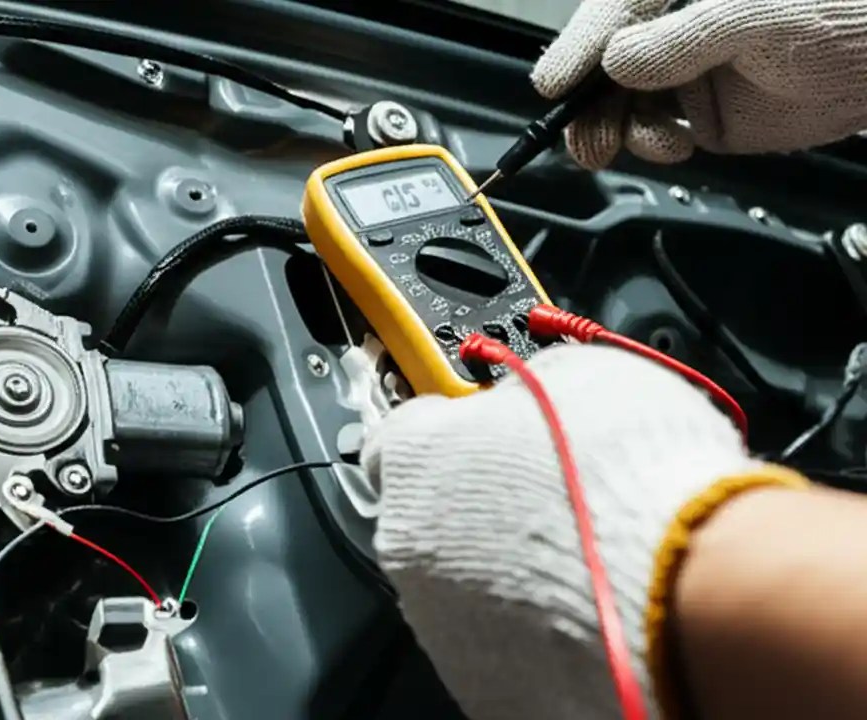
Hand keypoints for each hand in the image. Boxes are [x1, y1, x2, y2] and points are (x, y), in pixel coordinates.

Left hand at [362, 344, 805, 718]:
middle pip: (427, 515)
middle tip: (548, 501)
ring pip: (460, 584)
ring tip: (581, 562)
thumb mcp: (580, 375)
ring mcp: (441, 620)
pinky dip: (528, 630)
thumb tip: (528, 393)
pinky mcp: (481, 683)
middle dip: (476, 505)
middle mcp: (411, 544)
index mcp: (418, 458)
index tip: (480, 433)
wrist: (693, 590)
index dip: (449, 431)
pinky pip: (496, 643)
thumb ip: (528, 388)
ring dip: (501, 570)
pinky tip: (584, 613)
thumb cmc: (639, 478)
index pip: (401, 435)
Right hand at [532, 0, 866, 168]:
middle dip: (585, 99)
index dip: (581, 44)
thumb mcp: (754, 16)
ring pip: (622, 103)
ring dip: (612, 129)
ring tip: (617, 145)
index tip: (555, 80)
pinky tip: (670, 145)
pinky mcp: (702, 115)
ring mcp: (687, 75)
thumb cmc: (844, 15)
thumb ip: (682, 40)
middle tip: (578, 132)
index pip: (616, 11)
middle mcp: (676, 31)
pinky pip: (654, 134)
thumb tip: (617, 61)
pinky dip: (649, 146)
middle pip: (605, 63)